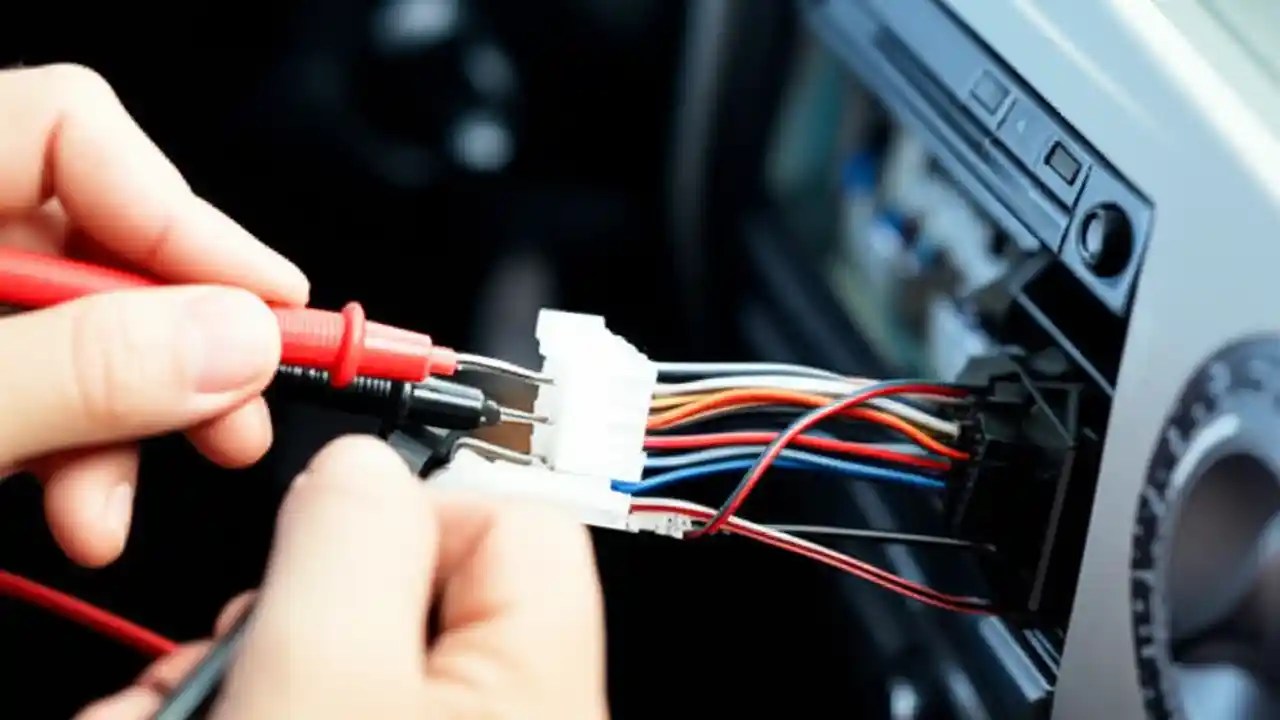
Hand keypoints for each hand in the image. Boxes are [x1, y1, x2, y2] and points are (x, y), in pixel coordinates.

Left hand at [0, 64, 308, 565]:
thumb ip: (77, 372)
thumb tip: (232, 341)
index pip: (76, 131)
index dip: (185, 219)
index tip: (268, 313)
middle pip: (102, 243)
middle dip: (179, 349)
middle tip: (238, 414)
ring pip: (85, 330)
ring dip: (130, 424)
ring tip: (122, 506)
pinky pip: (45, 382)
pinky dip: (79, 452)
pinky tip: (81, 511)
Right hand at [77, 435, 609, 718]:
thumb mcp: (328, 680)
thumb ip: (354, 538)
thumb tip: (362, 464)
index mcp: (537, 680)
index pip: (516, 516)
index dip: (410, 496)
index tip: (320, 525)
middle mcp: (492, 712)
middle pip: (386, 588)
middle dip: (268, 613)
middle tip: (213, 664)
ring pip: (311, 659)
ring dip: (212, 678)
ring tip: (157, 717)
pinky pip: (285, 704)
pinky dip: (206, 711)